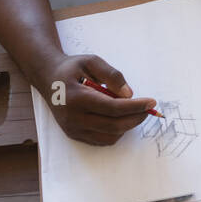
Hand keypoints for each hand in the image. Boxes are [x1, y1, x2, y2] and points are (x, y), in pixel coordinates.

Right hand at [40, 54, 157, 145]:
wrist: (48, 78)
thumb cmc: (72, 68)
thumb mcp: (92, 61)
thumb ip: (112, 75)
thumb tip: (129, 94)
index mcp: (76, 98)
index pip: (113, 108)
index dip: (135, 107)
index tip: (152, 102)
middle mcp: (73, 117)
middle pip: (113, 126)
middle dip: (136, 118)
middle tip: (148, 109)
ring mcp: (73, 129)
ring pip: (109, 136)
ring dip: (127, 126)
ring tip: (134, 112)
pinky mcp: (74, 135)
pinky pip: (102, 140)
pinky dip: (116, 132)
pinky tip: (120, 118)